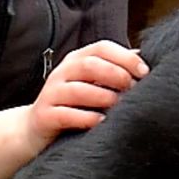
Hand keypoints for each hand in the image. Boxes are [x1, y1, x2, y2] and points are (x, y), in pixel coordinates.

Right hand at [0, 40, 147, 178]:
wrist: (34, 130)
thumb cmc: (73, 105)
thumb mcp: (91, 84)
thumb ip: (113, 71)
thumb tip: (142, 58)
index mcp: (77, 60)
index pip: (102, 48)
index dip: (125, 57)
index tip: (145, 72)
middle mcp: (62, 73)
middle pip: (89, 65)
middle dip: (115, 75)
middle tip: (132, 88)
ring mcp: (51, 94)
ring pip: (78, 90)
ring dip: (103, 97)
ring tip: (119, 105)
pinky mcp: (44, 116)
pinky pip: (66, 115)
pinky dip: (86, 118)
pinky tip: (101, 122)